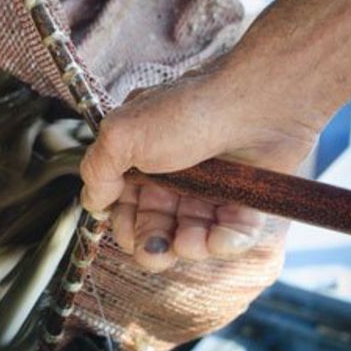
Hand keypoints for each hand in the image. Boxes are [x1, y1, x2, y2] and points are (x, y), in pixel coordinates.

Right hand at [80, 57, 319, 271]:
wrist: (259, 98)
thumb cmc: (189, 111)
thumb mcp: (124, 133)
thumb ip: (97, 169)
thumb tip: (92, 201)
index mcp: (142, 158)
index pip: (124, 207)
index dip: (122, 226)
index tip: (127, 232)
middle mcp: (174, 175)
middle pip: (156, 228)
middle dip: (152, 246)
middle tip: (156, 252)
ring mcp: (211, 189)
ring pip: (192, 237)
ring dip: (188, 248)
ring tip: (190, 243)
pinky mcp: (246, 200)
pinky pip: (233, 235)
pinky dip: (224, 243)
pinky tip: (218, 240)